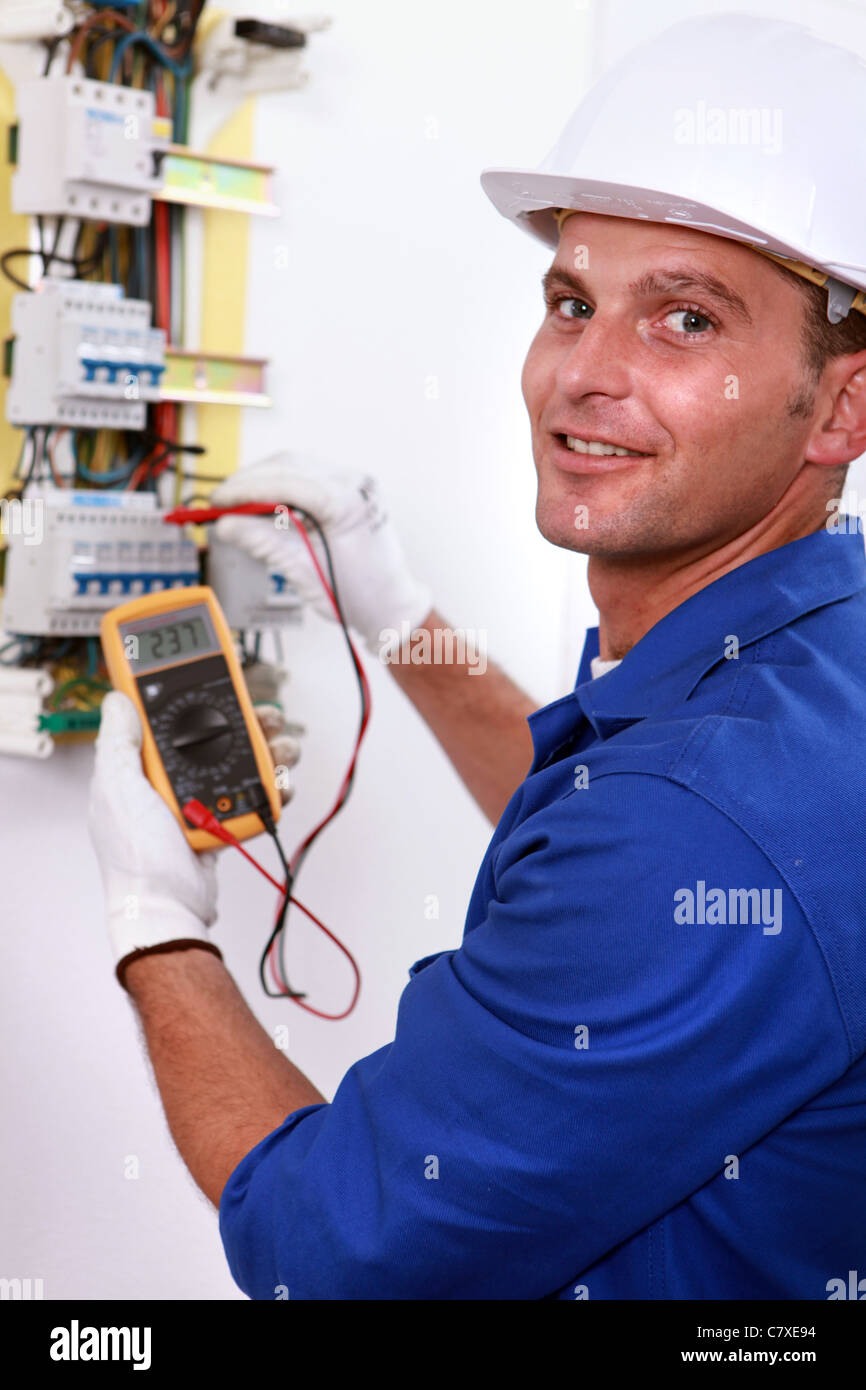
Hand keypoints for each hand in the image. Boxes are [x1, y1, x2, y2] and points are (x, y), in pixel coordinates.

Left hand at [87, 692, 298, 972]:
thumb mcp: (118, 791)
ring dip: (268, 752)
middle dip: (245, 721)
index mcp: (140, 768)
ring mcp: (197, 801)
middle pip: (214, 737)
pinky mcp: (221, 820)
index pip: (168, 719)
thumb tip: (118, 700)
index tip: (215, 680)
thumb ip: (118, 744)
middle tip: (268, 714)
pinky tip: (282, 782)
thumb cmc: (136, 858)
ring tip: (285, 749)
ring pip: (239, 763)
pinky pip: (251, 795)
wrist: (167, 908)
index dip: (192, 697)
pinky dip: (271, 787)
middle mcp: (169, 781)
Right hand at [209, 455, 432, 654]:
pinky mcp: (348, 489)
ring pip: (296, 465)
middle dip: (249, 481)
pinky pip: (307, 475)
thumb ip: (264, 543)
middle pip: (289, 465)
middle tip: (220, 502)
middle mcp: (356, 484)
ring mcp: (354, 483)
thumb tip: (227, 525)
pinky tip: (262, 502)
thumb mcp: (304, 572)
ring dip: (262, 479)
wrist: (389, 604)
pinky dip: (279, 485)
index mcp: (350, 503)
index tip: (219, 501)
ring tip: (236, 503)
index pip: (288, 482)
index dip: (246, 489)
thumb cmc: (358, 596)